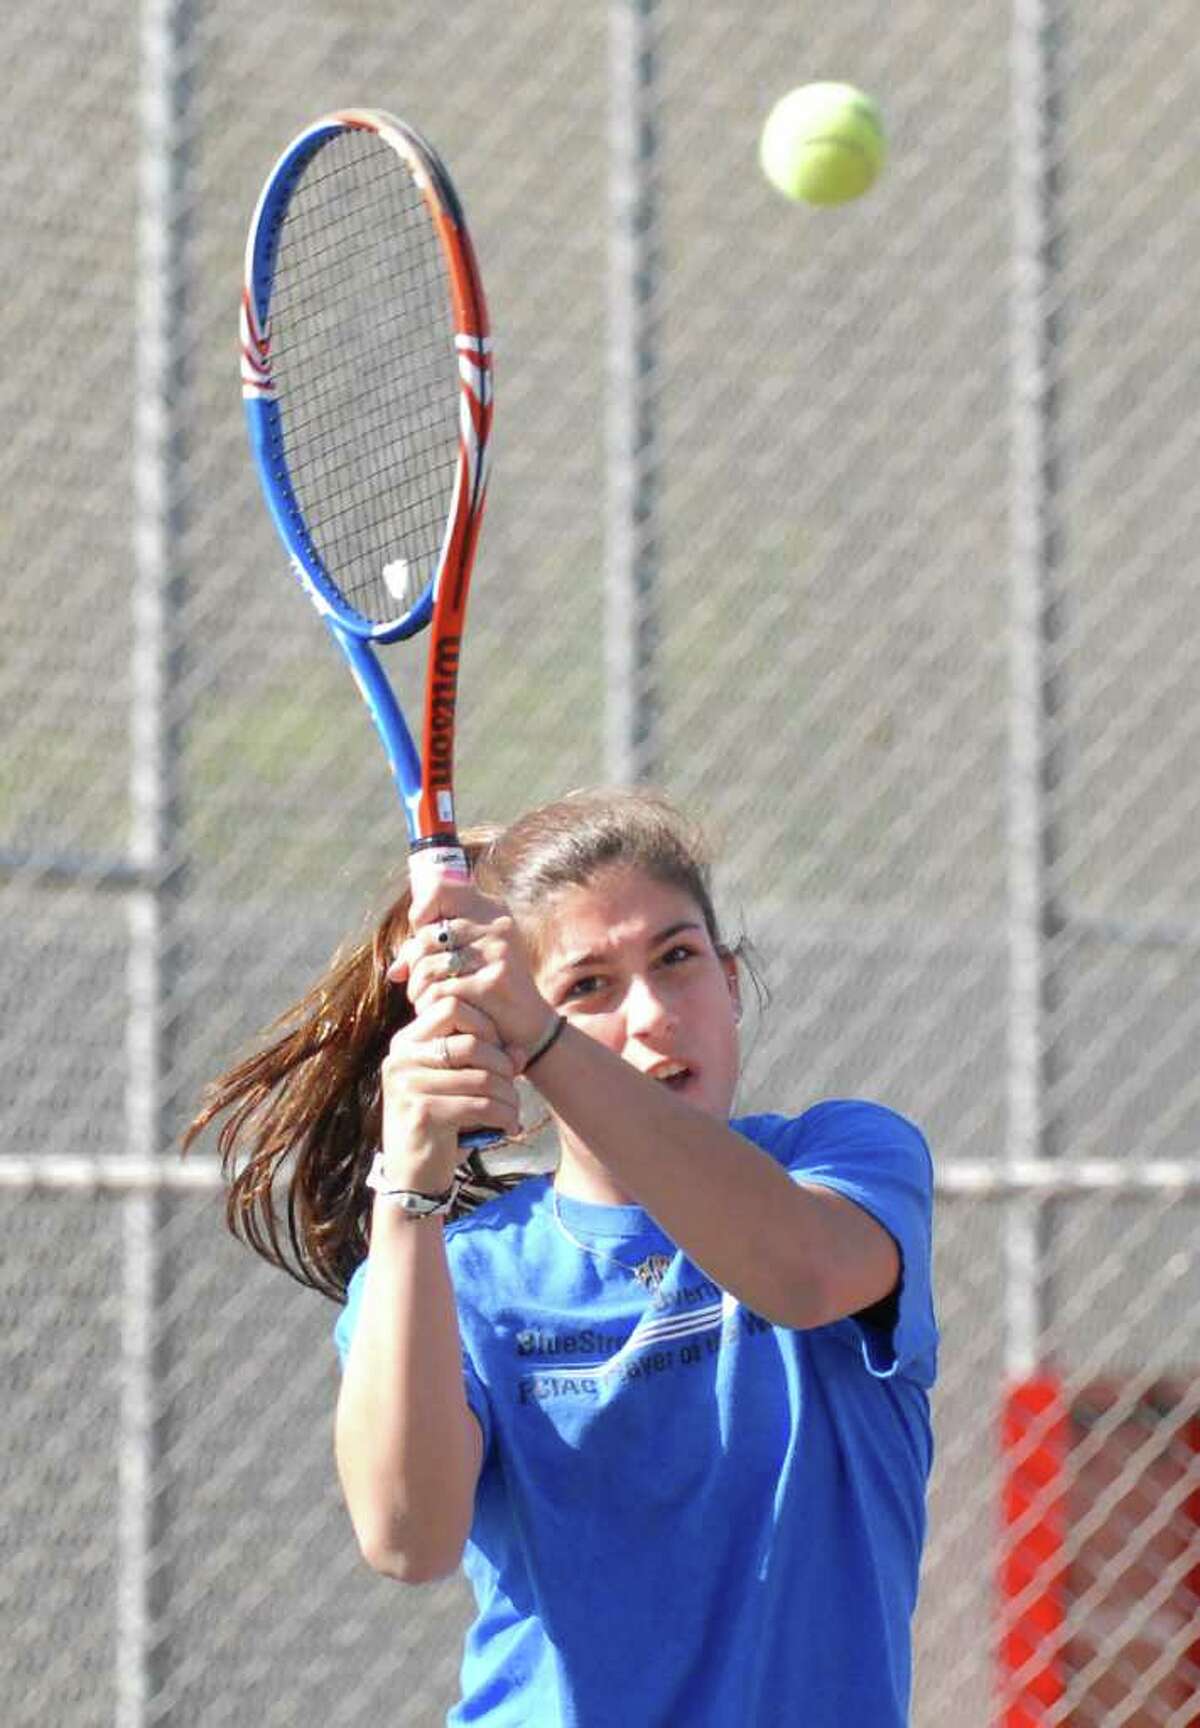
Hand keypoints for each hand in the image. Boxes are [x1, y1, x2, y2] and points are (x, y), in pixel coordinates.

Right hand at [379, 995, 521, 1192]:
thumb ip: (489, 1062)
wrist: (412, 1177)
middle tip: (511, 1087)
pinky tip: (509, 1127)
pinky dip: (504, 1116)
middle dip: (502, 1066)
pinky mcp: (422, 1113)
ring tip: (512, 1111)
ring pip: (482, 1077)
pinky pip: (480, 1105)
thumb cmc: (440, 1124)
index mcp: (406, 1042)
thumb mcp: (461, 1086)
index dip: (484, 1025)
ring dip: (508, 1097)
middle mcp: (401, 1058)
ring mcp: (408, 1085)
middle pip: (471, 1042)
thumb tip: (520, 1051)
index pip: (451, 1006)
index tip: (496, 1053)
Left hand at [389, 880, 554, 1055]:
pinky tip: (438, 1013)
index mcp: (491, 912)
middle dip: (414, 966)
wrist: (530, 1028)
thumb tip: (395, 970)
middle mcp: (496, 928)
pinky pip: (440, 992)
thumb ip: (431, 953)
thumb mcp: (468, 959)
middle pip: (425, 937)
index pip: (441, 889)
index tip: (422, 934)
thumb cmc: (490, 989)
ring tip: (426, 1000)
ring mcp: (496, 955)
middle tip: (419, 984)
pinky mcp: (492, 985)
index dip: (421, 911)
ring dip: (418, 990)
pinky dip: (430, 1006)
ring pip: (428, 967)